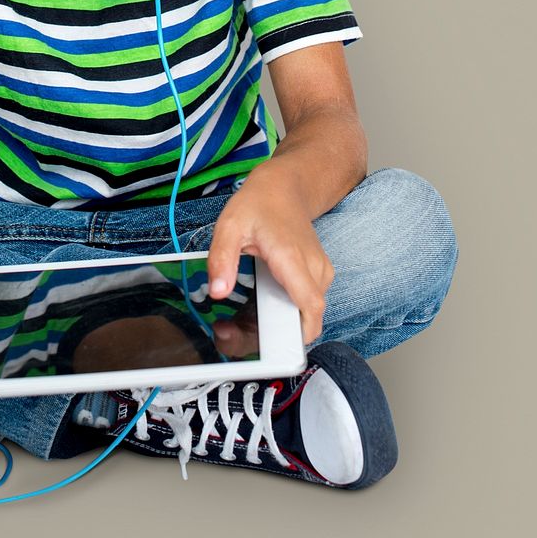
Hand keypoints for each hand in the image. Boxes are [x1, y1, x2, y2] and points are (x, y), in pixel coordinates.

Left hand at [206, 175, 333, 344]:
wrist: (286, 187)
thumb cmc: (260, 204)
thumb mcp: (230, 224)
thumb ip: (222, 258)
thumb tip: (218, 291)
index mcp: (292, 258)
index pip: (310, 307)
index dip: (296, 335)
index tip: (270, 350)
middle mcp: (313, 268)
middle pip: (303, 318)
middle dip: (269, 336)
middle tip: (229, 332)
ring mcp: (319, 273)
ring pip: (302, 314)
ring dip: (273, 324)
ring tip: (236, 318)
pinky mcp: (317, 277)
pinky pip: (302, 304)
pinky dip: (279, 311)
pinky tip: (255, 303)